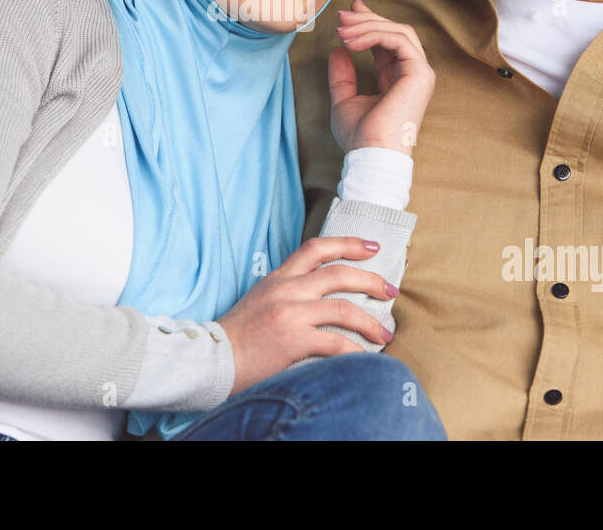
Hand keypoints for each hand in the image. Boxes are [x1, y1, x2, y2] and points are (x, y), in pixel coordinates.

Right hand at [216, 236, 397, 394]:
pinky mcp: (292, 339)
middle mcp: (286, 290)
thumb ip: (287, 293)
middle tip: (390, 290)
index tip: (372, 247)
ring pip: (344, 308)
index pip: (316, 248)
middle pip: (339, 273)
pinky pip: (335, 343)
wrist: (212, 359)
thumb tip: (320, 298)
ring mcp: (289, 313)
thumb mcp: (260, 300)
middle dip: (371, 280)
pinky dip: (356, 351)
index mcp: (279, 278)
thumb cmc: (238, 337)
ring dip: (370, 322)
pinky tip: (365, 358)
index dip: (348, 243)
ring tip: (384, 333)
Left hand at [329, 0, 435, 157]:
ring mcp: (420, 72)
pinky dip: (373, 35)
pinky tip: (351, 42)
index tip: (349, 11)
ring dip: (367, 25)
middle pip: (395, 31)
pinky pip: (398, 40)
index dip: (370, 22)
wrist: (371, 154)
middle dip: (367, 18)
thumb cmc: (360, 136)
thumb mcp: (344, 99)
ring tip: (341, 29)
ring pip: (398, 31)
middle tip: (341, 14)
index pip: (388, 42)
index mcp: (398, 79)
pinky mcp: (420, 72)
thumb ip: (343, 75)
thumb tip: (337, 49)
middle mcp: (413, 73)